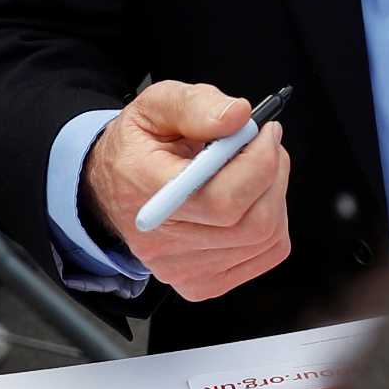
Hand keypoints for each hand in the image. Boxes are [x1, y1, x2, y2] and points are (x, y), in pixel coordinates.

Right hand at [81, 83, 290, 300]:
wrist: (113, 187)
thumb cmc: (139, 147)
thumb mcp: (155, 105)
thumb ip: (195, 105)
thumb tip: (238, 116)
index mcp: (147, 193)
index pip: (222, 200)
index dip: (259, 163)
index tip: (265, 132)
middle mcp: (164, 243)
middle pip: (253, 224)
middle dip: (273, 174)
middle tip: (265, 143)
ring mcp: (184, 270)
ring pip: (266, 238)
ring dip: (275, 195)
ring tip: (255, 168)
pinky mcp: (202, 284)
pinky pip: (265, 254)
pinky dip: (273, 222)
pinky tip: (252, 200)